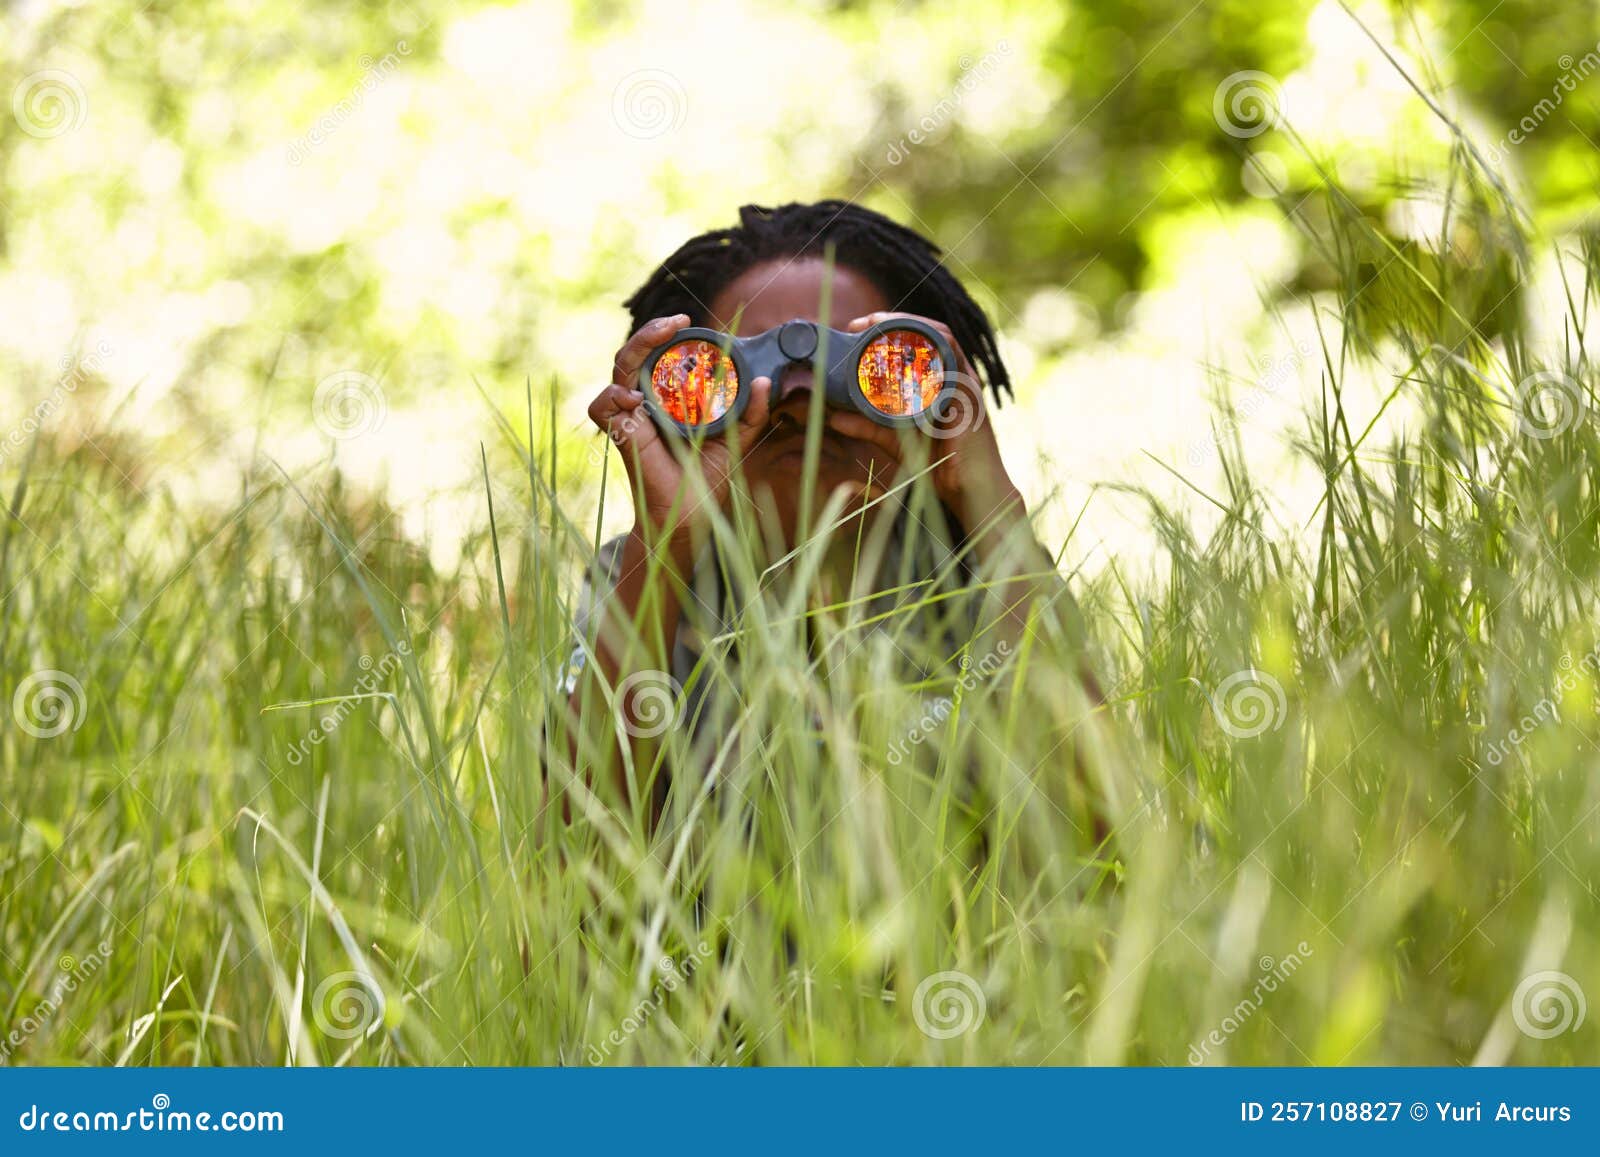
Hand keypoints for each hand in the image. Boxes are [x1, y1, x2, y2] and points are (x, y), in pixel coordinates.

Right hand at [588, 314, 774, 546]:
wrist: (691, 514)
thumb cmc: (708, 477)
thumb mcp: (736, 438)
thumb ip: (751, 411)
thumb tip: (762, 382)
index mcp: (671, 397)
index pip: (661, 355)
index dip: (668, 334)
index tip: (687, 321)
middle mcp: (648, 401)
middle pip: (637, 352)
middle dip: (651, 330)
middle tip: (675, 322)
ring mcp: (632, 416)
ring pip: (619, 368)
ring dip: (634, 348)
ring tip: (658, 339)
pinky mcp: (620, 435)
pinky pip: (602, 406)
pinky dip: (611, 396)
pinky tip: (633, 400)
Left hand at [822, 311, 1023, 530]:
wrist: (970, 491)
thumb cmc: (939, 466)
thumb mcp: (896, 440)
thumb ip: (868, 427)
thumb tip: (833, 418)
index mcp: (937, 382)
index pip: (915, 342)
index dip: (887, 329)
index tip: (856, 327)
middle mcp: (952, 376)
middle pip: (927, 333)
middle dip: (894, 321)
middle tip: (862, 323)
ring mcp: (963, 382)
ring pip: (941, 337)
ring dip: (909, 326)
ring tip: (877, 325)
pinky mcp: (969, 393)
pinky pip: (953, 357)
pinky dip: (932, 344)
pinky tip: (908, 343)